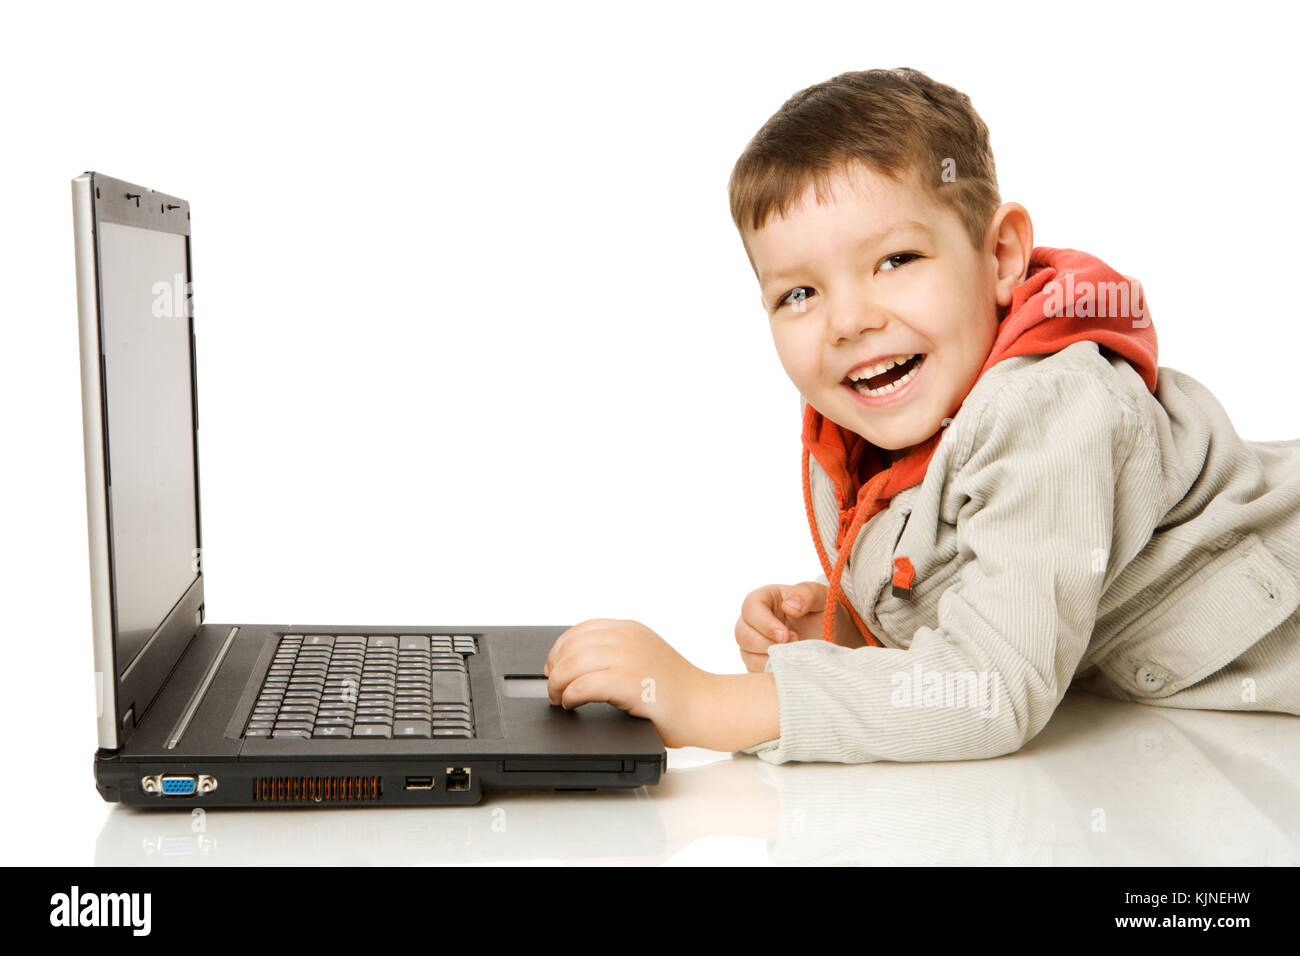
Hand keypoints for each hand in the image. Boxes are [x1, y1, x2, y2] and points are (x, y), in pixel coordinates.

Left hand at [544, 618, 705, 748]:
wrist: (705, 707)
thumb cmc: (676, 690)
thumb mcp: (643, 657)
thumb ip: (614, 653)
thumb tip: (572, 662)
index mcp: (630, 629)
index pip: (580, 630)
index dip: (559, 650)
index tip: (554, 668)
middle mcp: (628, 638)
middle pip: (571, 647)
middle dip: (556, 670)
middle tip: (555, 689)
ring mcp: (629, 658)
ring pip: (572, 665)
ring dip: (558, 685)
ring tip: (561, 699)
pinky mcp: (629, 682)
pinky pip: (583, 685)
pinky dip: (570, 696)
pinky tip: (573, 704)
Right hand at [734, 581, 828, 671]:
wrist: (832, 639)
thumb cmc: (823, 614)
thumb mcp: (821, 597)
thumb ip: (806, 593)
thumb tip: (789, 606)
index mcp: (765, 599)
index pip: (750, 607)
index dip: (764, 623)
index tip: (785, 635)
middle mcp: (753, 622)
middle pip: (742, 634)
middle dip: (768, 643)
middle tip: (795, 645)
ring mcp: (753, 644)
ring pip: (748, 655)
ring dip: (772, 659)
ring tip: (796, 655)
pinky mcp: (758, 664)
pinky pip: (756, 672)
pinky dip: (774, 672)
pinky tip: (792, 666)